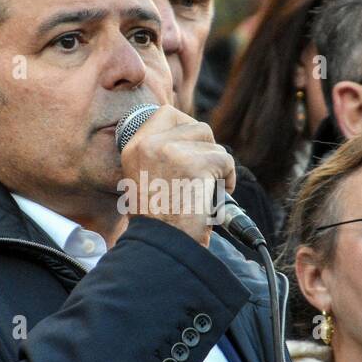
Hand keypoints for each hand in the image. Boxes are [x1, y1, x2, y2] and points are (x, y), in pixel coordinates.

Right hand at [119, 105, 234, 247]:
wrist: (161, 247)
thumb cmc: (158, 223)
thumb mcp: (145, 180)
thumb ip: (160, 155)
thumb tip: (190, 136)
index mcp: (134, 147)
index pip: (166, 114)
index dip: (187, 127)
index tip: (194, 149)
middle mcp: (149, 144)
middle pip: (196, 125)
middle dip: (207, 149)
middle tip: (203, 174)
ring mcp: (172, 151)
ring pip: (212, 143)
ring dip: (217, 166)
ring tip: (206, 190)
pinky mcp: (194, 164)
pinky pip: (225, 161)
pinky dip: (227, 180)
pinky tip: (214, 199)